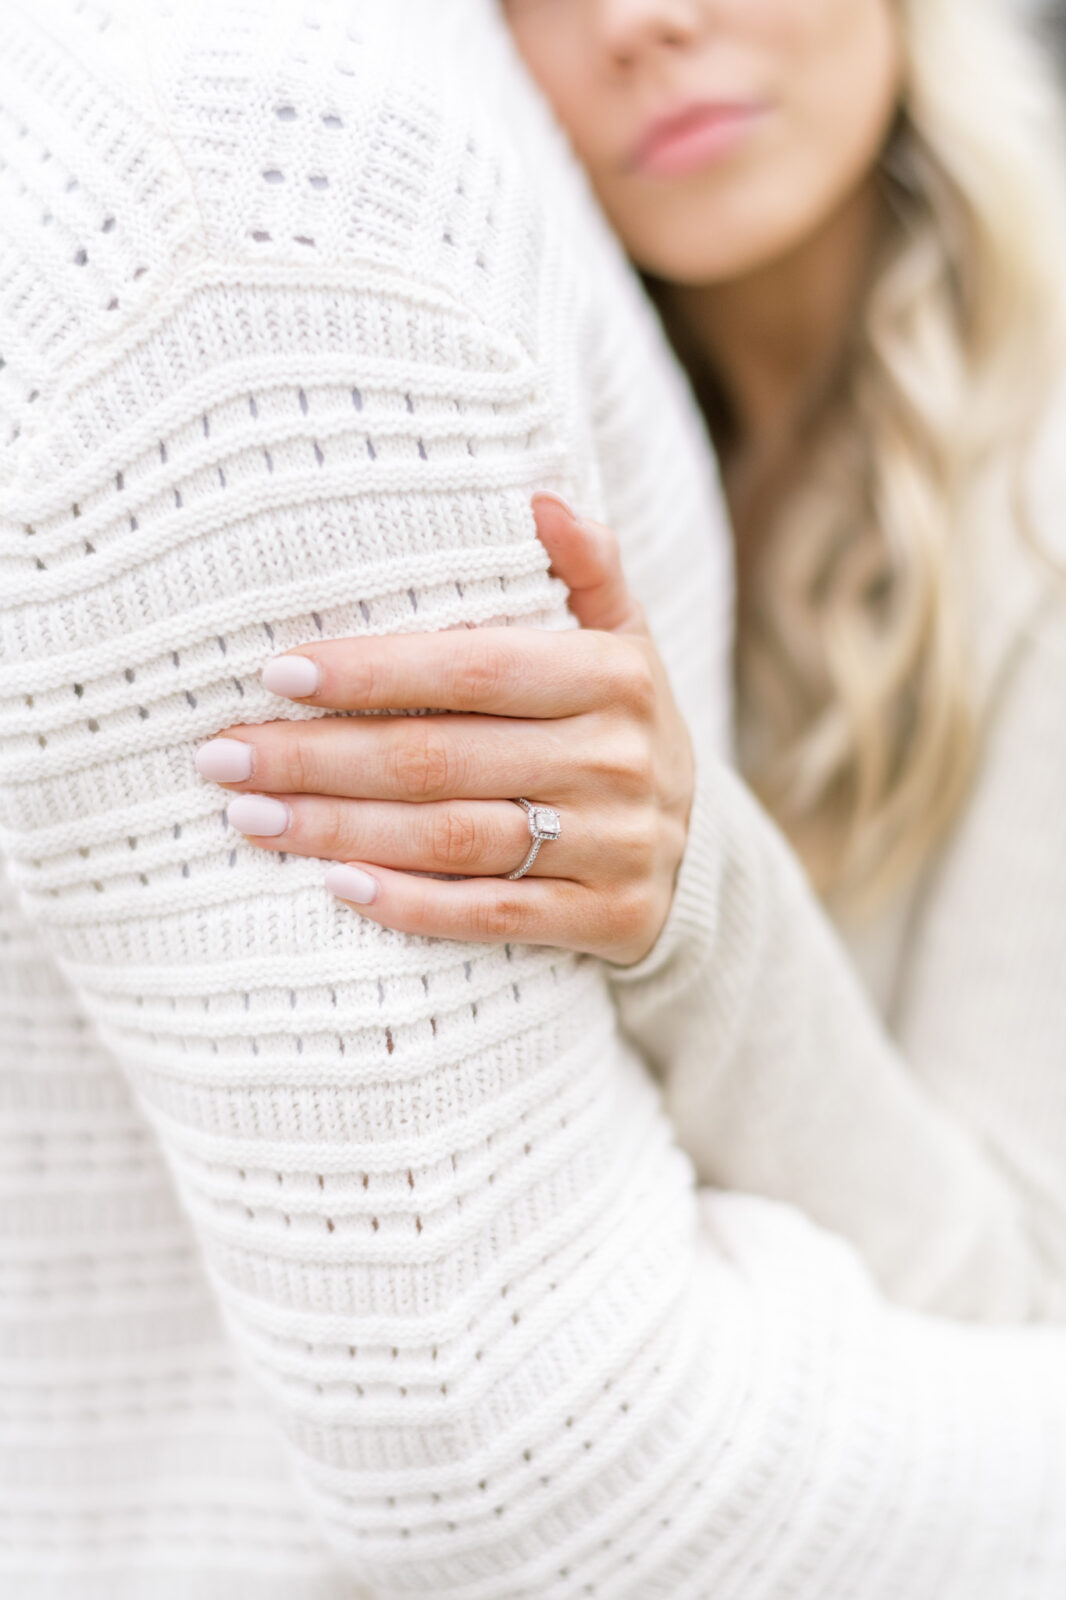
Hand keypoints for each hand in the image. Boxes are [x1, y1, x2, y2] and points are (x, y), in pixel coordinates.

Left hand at [195, 497, 693, 964]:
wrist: (700, 853)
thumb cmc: (620, 728)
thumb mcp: (623, 643)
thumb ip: (586, 572)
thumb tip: (540, 497)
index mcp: (614, 675)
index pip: (472, 669)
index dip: (372, 672)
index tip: (279, 674)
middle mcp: (616, 759)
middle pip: (441, 758)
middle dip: (319, 758)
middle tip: (224, 757)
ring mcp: (613, 844)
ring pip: (453, 838)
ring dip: (340, 830)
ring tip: (250, 817)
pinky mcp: (606, 917)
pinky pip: (493, 914)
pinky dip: (411, 904)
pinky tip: (335, 886)